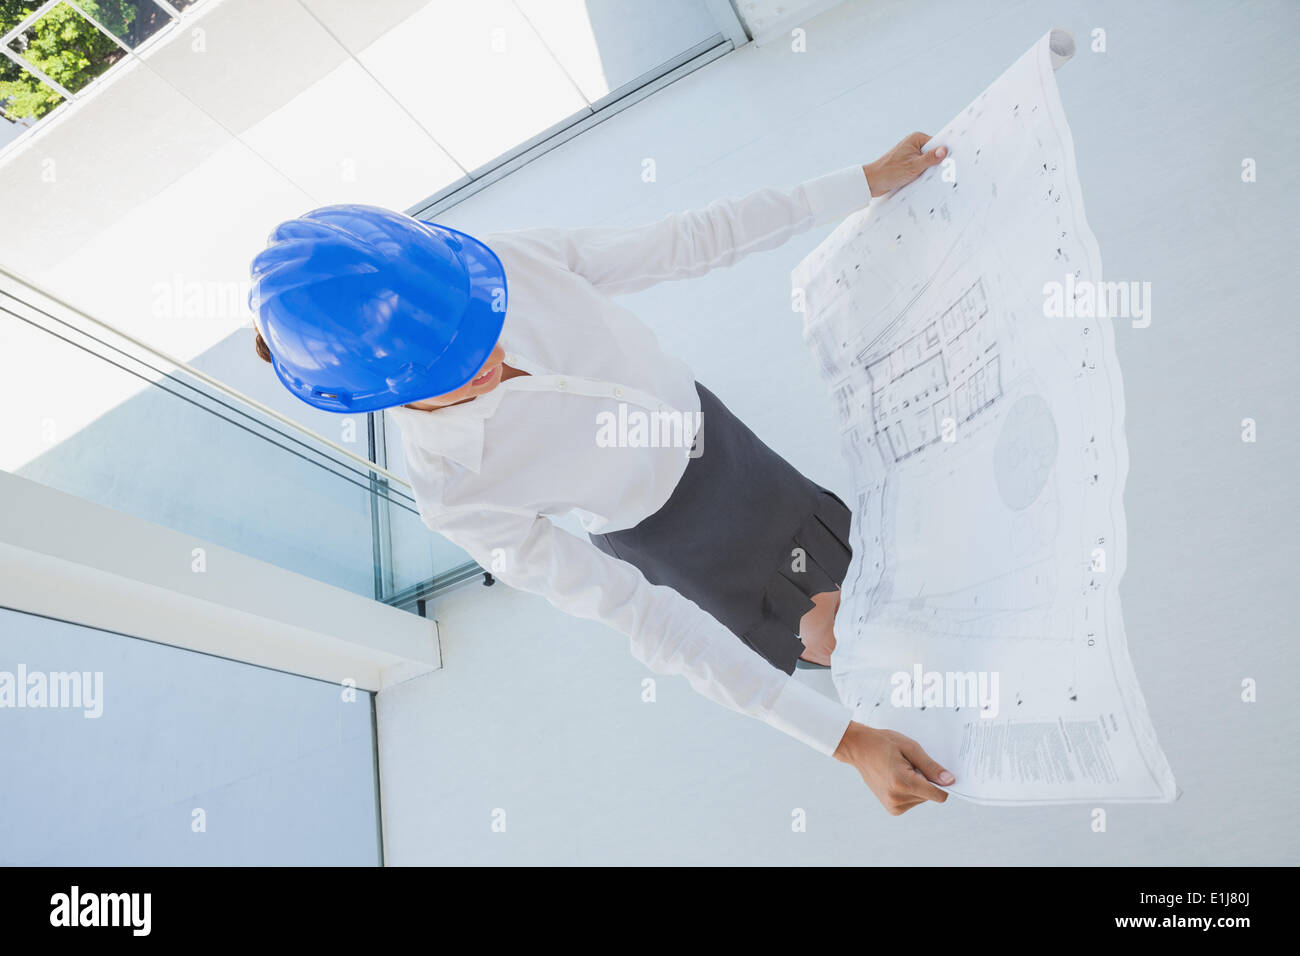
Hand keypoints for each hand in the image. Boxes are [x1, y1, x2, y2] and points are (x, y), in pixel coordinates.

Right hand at [833, 721, 953, 814]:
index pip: (938, 795)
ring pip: (922, 799)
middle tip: (909, 765)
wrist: (858, 747)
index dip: (942, 783)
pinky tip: (897, 778)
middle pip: (930, 796)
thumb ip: (931, 767)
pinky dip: (910, 791)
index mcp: (902, 783)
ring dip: (917, 786)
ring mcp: (893, 805)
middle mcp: (897, 798)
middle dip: (925, 781)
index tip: (935, 771)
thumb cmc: (883, 743)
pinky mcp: (891, 808)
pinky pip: (912, 802)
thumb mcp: (911, 748)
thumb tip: (949, 781)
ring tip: (900, 770)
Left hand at [862, 132, 947, 196]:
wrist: (872, 182)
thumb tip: (944, 151)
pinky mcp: (908, 164)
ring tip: (932, 177)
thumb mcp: (913, 166)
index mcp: (916, 139)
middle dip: (937, 163)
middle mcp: (914, 144)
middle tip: (945, 172)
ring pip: (927, 162)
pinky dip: (923, 174)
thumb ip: (930, 159)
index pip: (937, 143)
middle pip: (933, 153)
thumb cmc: (890, 172)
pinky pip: (921, 168)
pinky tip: (925, 180)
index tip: (952, 161)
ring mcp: (911, 154)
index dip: (944, 153)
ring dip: (929, 170)